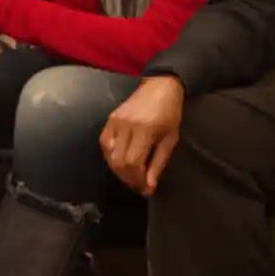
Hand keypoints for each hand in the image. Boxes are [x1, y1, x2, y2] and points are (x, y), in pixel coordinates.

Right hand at [99, 76, 183, 196]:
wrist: (160, 86)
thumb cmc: (170, 112)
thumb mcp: (170, 139)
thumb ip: (158, 163)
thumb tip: (149, 186)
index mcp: (144, 130)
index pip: (133, 163)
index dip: (138, 180)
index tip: (146, 189)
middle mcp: (126, 125)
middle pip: (119, 162)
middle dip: (128, 179)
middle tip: (139, 185)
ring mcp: (115, 121)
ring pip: (109, 155)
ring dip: (118, 170)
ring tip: (131, 175)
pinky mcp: (110, 118)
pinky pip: (104, 143)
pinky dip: (110, 156)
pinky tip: (120, 161)